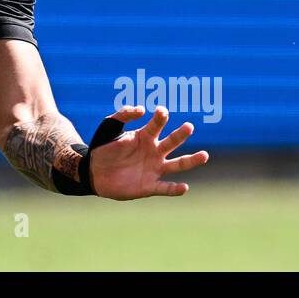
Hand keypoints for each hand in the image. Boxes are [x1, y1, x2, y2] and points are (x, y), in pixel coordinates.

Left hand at [89, 105, 208, 199]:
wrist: (93, 172)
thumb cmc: (103, 147)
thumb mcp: (109, 126)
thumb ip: (123, 115)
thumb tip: (141, 109)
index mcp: (145, 137)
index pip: (156, 125)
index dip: (160, 118)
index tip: (161, 112)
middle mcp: (154, 152)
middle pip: (172, 142)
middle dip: (180, 134)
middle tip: (189, 126)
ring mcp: (154, 169)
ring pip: (177, 165)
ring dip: (191, 160)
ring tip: (204, 155)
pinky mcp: (149, 186)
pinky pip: (165, 188)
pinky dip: (175, 189)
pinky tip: (184, 187)